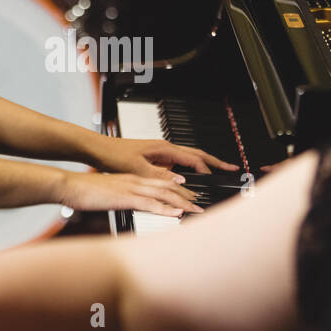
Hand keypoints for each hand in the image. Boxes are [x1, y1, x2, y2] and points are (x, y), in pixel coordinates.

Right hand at [58, 169, 202, 215]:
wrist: (69, 186)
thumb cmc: (84, 192)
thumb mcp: (108, 194)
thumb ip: (122, 198)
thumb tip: (130, 205)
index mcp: (131, 179)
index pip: (160, 183)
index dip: (178, 190)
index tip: (190, 197)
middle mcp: (135, 181)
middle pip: (167, 186)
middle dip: (186, 195)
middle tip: (201, 203)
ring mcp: (131, 188)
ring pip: (163, 193)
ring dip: (182, 202)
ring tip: (196, 209)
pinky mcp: (125, 198)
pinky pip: (150, 203)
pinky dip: (166, 208)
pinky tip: (176, 212)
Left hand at [93, 135, 238, 178]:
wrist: (98, 149)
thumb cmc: (113, 155)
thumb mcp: (138, 169)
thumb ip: (160, 176)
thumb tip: (181, 182)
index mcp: (163, 149)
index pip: (193, 158)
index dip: (207, 169)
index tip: (218, 178)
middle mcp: (164, 148)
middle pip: (196, 154)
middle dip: (215, 161)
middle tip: (231, 167)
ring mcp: (160, 153)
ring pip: (188, 157)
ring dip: (203, 164)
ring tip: (217, 171)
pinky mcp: (155, 158)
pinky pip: (178, 163)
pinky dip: (189, 169)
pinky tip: (190, 178)